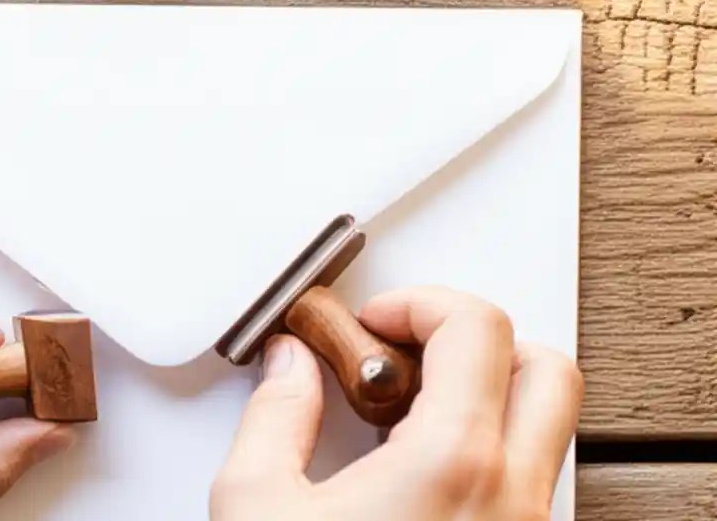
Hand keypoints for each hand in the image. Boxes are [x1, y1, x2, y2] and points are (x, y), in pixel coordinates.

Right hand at [211, 286, 582, 520]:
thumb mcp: (256, 505)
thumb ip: (274, 415)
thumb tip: (288, 368)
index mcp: (453, 465)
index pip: (480, 329)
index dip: (422, 303)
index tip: (375, 324)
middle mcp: (509, 500)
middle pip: (547, 368)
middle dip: (478, 342)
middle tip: (408, 356)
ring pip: (544, 430)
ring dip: (484, 399)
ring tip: (403, 422)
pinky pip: (523, 483)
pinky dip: (482, 454)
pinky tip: (412, 478)